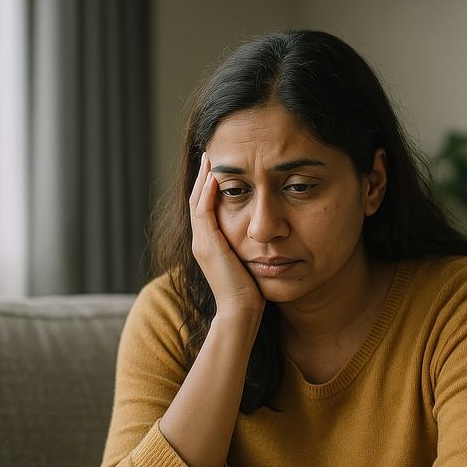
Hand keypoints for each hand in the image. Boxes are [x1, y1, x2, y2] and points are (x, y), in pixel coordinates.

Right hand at [190, 152, 264, 316]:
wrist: (241, 312)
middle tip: (210, 153)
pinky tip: (215, 177)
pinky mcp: (208, 246)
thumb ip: (251, 247)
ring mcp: (202, 243)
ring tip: (211, 158)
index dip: (209, 187)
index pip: (205, 207)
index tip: (219, 167)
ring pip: (197, 202)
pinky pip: (203, 212)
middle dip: (204, 176)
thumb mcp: (250, 263)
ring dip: (203, 178)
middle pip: (197, 200)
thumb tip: (269, 235)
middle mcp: (201, 242)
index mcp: (210, 245)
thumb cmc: (251, 293)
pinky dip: (208, 194)